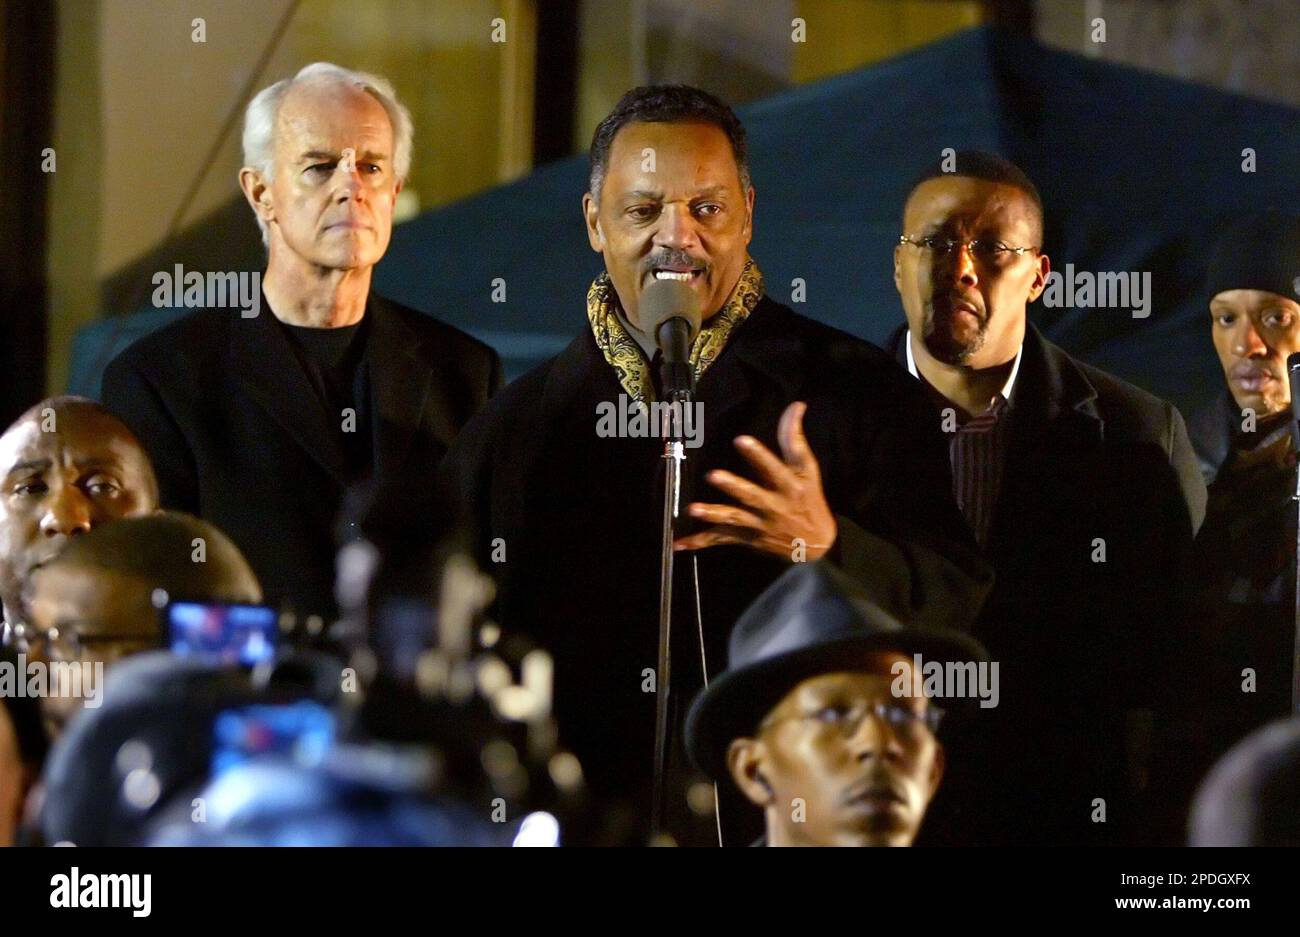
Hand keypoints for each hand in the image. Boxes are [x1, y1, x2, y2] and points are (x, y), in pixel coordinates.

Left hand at [673, 401, 836, 560]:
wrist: (815, 545)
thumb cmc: (808, 499)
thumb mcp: (807, 469)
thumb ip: (794, 438)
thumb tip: (796, 405)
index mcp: (788, 486)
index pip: (773, 468)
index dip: (758, 455)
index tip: (741, 440)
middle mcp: (772, 506)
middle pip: (750, 495)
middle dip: (732, 486)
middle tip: (712, 475)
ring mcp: (758, 524)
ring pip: (733, 519)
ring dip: (712, 514)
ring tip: (693, 509)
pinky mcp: (746, 538)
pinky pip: (720, 539)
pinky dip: (700, 542)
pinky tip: (679, 543)